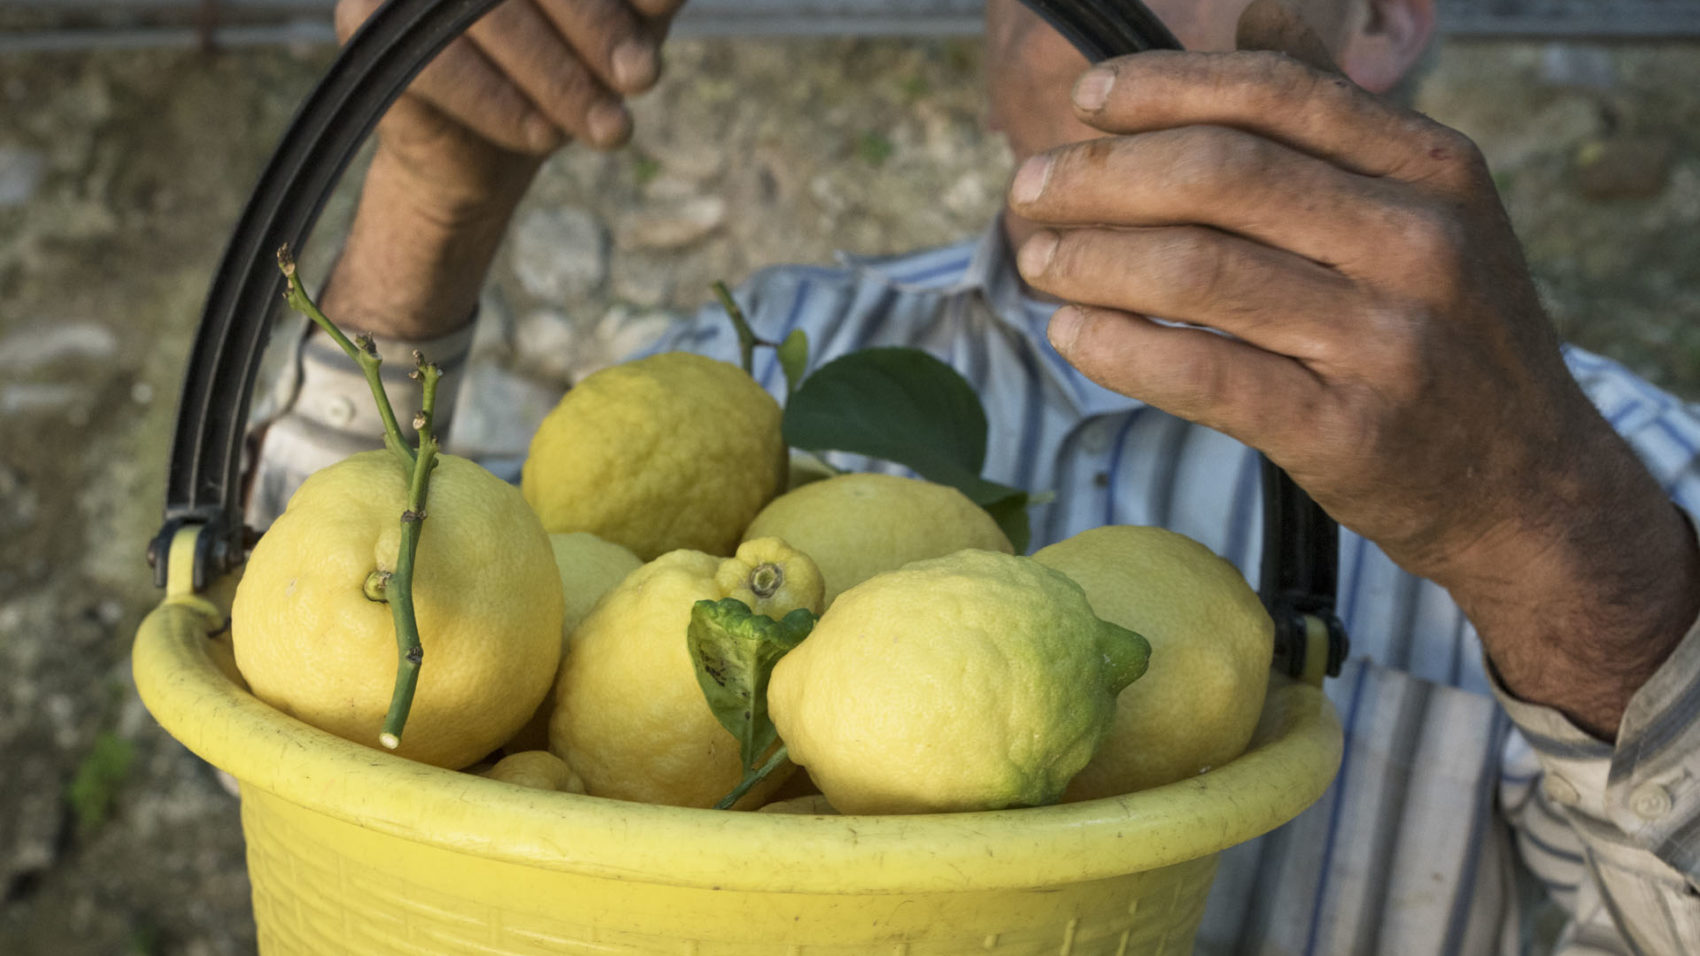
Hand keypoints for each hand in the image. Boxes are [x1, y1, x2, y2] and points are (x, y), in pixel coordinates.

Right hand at [317, 0, 683, 339]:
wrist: (480, 150)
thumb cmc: (562, 67)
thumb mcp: (620, 28)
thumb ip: (641, 1)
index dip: (604, 1)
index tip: (651, 51)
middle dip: (595, 26)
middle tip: (641, 80)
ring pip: (484, 15)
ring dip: (558, 77)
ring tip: (608, 128)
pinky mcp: (361, 20)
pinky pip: (438, 64)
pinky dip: (500, 105)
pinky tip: (543, 136)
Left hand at [1009, 22, 1698, 734]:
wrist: (1527, 489)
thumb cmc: (1449, 338)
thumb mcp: (1429, 211)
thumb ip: (1336, 120)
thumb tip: (1254, 14)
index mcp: (1433, 169)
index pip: (1274, 95)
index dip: (1164, 88)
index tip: (1087, 100)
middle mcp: (1417, 243)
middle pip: (1218, 176)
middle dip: (1100, 176)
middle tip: (1031, 192)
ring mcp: (1384, 341)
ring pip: (1196, 271)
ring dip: (1091, 260)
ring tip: (1040, 263)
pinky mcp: (1343, 432)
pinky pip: (1201, 374)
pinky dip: (1119, 347)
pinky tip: (1074, 333)